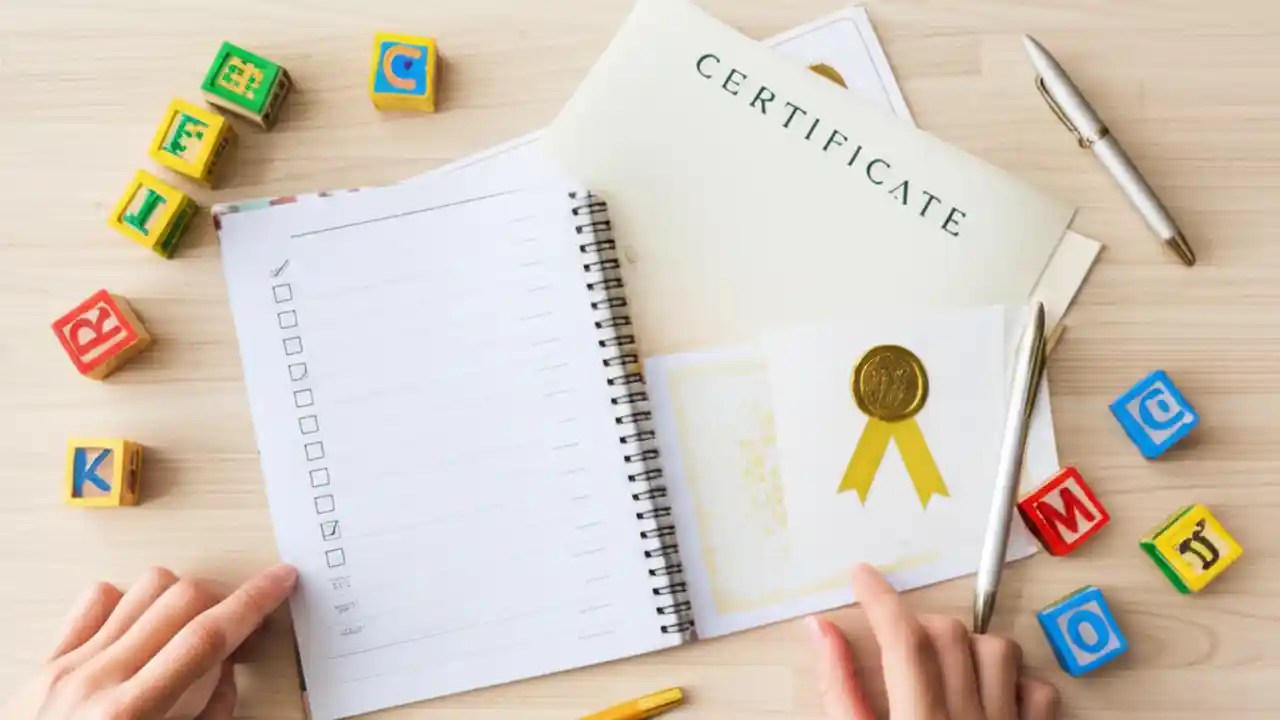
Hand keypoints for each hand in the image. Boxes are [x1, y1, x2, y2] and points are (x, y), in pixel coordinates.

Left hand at [3, 564, 296, 719]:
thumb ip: (207, 716)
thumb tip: (227, 675)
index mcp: (132, 715)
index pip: (208, 636)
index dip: (254, 602)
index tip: (279, 580)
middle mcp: (97, 681)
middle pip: (183, 601)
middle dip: (226, 602)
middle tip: (242, 629)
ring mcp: (68, 668)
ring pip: (144, 589)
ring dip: (181, 599)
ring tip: (190, 630)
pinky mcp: (46, 665)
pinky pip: (95, 602)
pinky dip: (127, 603)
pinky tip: (141, 629)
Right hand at [806, 564, 1057, 719]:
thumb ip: (839, 690)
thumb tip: (820, 630)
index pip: (903, 638)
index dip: (879, 597)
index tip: (860, 575)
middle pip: (950, 634)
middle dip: (919, 624)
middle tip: (896, 637)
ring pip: (1000, 652)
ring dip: (970, 645)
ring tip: (944, 663)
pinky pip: (1039, 692)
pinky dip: (1015, 681)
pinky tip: (988, 693)